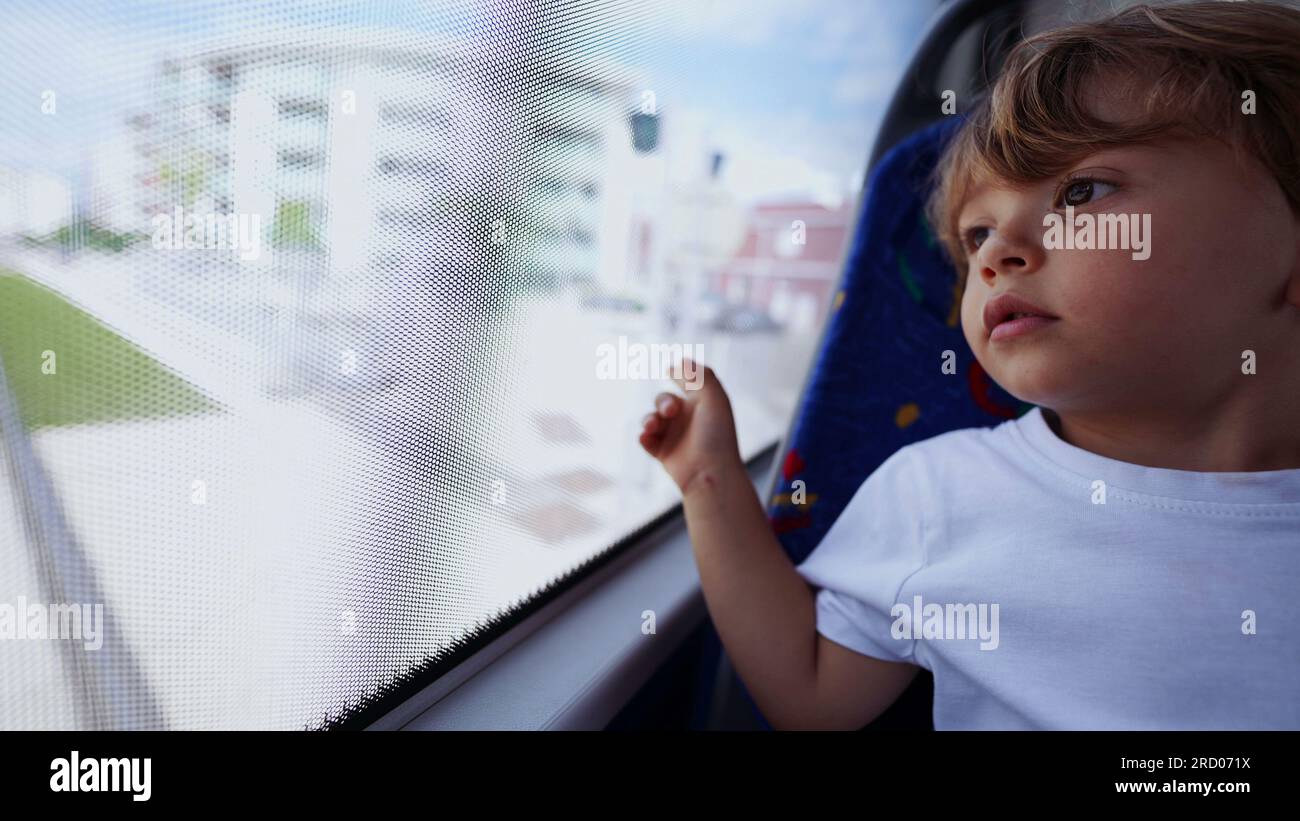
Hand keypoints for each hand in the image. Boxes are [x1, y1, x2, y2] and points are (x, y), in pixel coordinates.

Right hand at [638, 357, 744, 494]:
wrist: (711, 473)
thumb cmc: (716, 435)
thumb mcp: (714, 398)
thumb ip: (699, 375)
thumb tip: (680, 362)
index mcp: (702, 405)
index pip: (687, 384)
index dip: (678, 375)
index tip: (670, 371)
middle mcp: (688, 419)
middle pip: (663, 400)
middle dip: (662, 402)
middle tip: (670, 411)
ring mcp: (675, 437)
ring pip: (651, 419)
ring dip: (648, 420)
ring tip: (652, 427)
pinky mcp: (664, 454)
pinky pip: (646, 440)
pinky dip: (644, 437)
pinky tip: (647, 438)